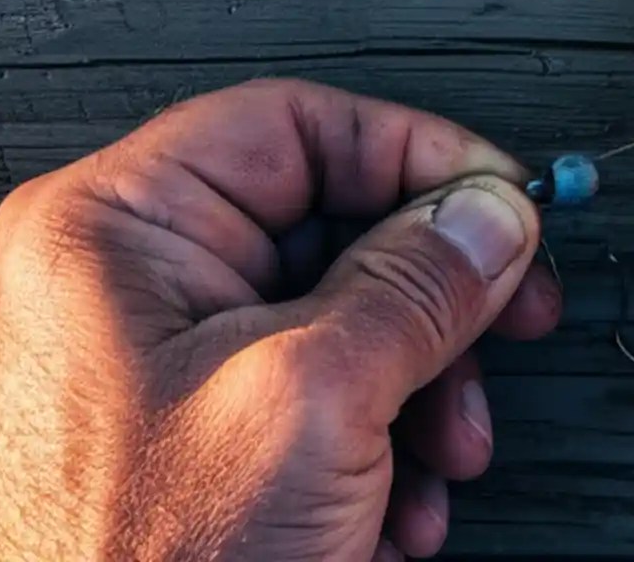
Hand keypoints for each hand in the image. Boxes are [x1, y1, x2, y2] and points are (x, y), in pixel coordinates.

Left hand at [0, 79, 560, 559]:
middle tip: (514, 316)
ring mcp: (176, 364)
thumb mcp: (313, 402)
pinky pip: (332, 394)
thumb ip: (415, 287)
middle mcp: (140, 285)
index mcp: (119, 233)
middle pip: (338, 230)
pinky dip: (389, 444)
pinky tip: (397, 507)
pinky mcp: (214, 432)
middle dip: (438, 299)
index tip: (502, 198)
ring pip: (351, 320)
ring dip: (427, 389)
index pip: (296, 127)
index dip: (418, 154)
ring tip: (445, 456)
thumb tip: (490, 214)